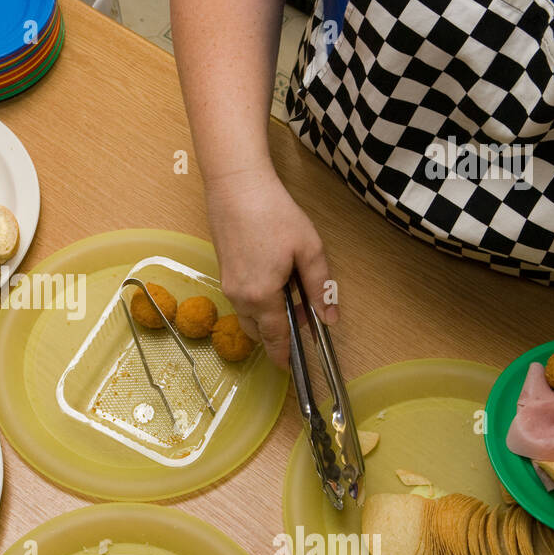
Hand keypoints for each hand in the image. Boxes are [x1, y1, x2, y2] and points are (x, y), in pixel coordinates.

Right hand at [206, 169, 335, 368]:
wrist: (236, 187)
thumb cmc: (274, 214)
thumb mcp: (308, 249)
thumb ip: (320, 287)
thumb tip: (330, 318)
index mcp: (262, 297)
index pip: (275, 338)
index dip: (284, 355)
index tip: (292, 367)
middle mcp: (240, 297)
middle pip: (259, 332)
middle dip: (279, 334)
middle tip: (304, 318)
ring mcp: (228, 285)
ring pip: (249, 316)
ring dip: (269, 316)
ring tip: (291, 292)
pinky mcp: (224, 272)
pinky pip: (242, 300)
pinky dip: (258, 301)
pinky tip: (274, 279)